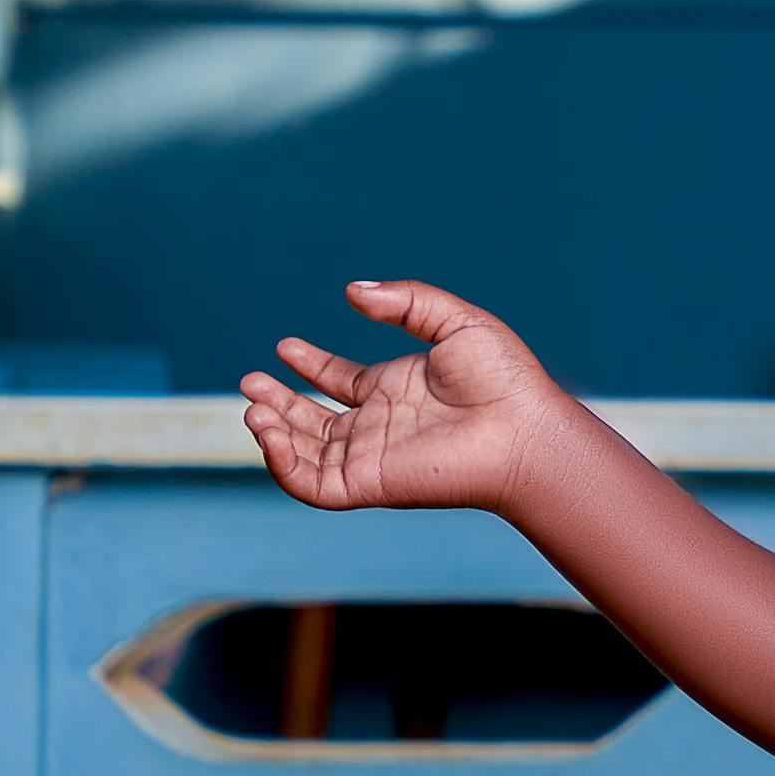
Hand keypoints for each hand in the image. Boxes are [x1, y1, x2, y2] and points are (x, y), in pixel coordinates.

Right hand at [241, 282, 571, 516]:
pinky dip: (281, 463)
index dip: (309, 366)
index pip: (339, 382)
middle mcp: (379, 425)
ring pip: (303, 452)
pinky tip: (270, 430)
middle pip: (312, 419)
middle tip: (250, 382)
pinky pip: (311, 484)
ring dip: (271, 430)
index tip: (284, 347)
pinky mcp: (368, 483)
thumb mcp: (454, 321)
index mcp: (396, 390)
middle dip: (276, 402)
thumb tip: (353, 291)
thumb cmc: (504, 378)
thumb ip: (405, 301)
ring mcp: (370, 456)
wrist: (524, 428)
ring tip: (254, 404)